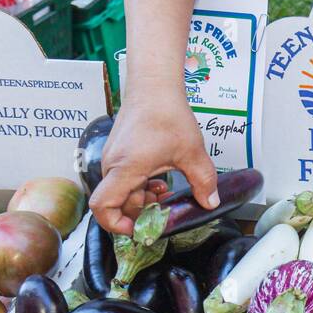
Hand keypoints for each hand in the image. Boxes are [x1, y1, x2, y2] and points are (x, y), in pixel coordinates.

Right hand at [89, 88, 218, 234]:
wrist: (154, 85)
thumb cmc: (166, 113)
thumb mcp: (191, 152)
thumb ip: (203, 181)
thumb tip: (210, 203)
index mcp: (125, 168)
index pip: (102, 207)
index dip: (115, 224)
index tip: (138, 227)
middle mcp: (112, 165)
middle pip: (116, 202)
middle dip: (139, 211)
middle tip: (163, 212)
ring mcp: (113, 157)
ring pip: (121, 190)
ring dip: (142, 197)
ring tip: (164, 193)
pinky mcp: (118, 151)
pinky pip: (123, 177)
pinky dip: (140, 184)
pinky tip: (160, 180)